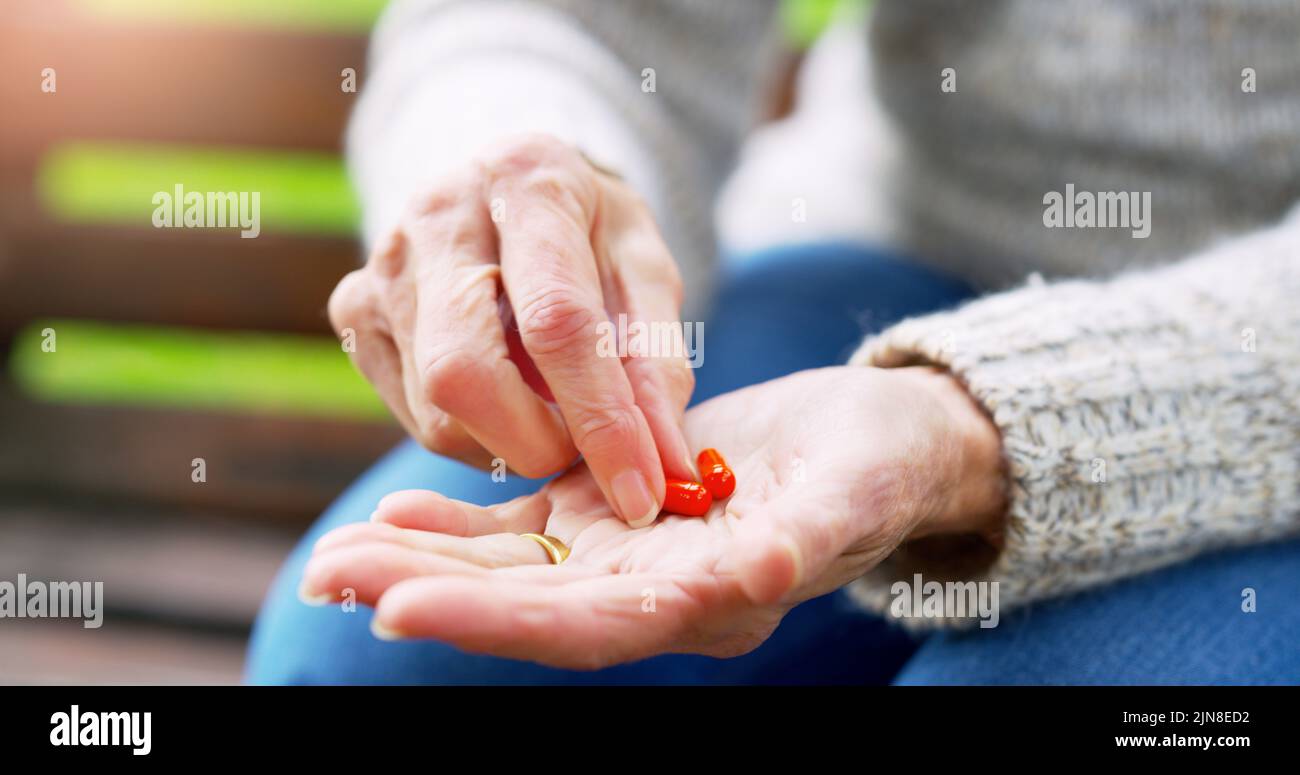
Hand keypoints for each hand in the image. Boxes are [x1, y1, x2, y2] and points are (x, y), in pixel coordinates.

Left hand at [300, 366, 1005, 668]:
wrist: (875, 442)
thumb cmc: (876, 467)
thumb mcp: (850, 494)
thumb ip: (801, 541)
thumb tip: (754, 577)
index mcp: (708, 602)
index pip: (586, 626)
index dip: (495, 623)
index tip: (401, 607)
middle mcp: (653, 595)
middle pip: (524, 608)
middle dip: (426, 595)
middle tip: (330, 576)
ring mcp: (624, 558)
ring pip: (510, 574)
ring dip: (422, 565)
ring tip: (334, 558)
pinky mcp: (612, 515)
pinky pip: (526, 531)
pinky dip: (461, 528)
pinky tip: (398, 509)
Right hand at [328, 134, 692, 526]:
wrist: (507, 192)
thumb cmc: (589, 234)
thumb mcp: (646, 273)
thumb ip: (660, 366)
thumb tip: (669, 471)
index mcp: (528, 182)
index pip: (556, 322)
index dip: (601, 419)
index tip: (642, 493)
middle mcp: (438, 214)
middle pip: (465, 375)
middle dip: (536, 444)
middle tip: (583, 450)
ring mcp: (381, 264)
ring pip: (438, 413)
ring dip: (509, 442)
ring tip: (550, 405)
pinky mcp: (354, 311)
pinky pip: (413, 416)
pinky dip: (474, 435)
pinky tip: (504, 395)